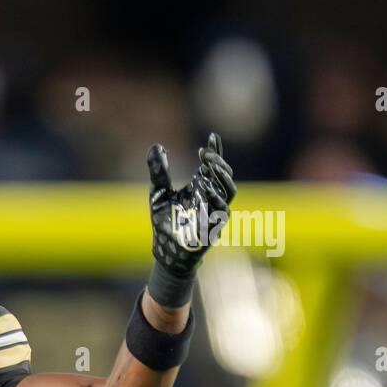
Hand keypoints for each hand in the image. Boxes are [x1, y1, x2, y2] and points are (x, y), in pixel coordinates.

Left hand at [145, 133, 236, 306]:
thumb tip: (156, 146)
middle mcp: (212, 198)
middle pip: (224, 175)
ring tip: (208, 165)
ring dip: (221, 177)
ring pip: (229, 191)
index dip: (216, 151)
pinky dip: (214, 198)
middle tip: (204, 152)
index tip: (212, 136)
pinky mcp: (215, 227)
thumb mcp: (158, 193)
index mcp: (202, 187)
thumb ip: (159, 172)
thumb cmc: (164, 223)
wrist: (165, 251)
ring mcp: (216, 212)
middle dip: (217, 162)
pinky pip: (221, 211)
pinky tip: (204, 187)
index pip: (214, 166)